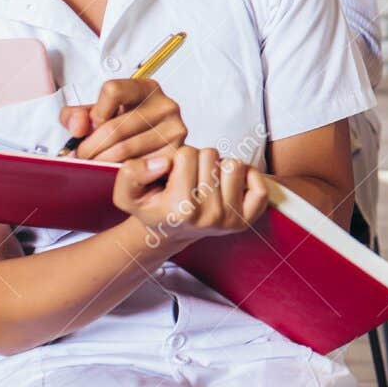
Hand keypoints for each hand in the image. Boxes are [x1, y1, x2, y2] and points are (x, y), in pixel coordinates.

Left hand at [63, 79, 187, 161]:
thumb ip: (78, 115)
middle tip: (83, 157)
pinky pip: (139, 166)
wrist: (154, 150)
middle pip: (115, 127)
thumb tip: (77, 126)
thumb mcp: (99, 115)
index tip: (92, 126)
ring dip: (102, 162)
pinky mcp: (176, 153)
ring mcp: (174, 129)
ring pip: (124, 150)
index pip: (112, 91)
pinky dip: (122, 172)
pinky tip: (117, 171)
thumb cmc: (127, 129)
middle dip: (91, 148)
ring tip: (96, 165)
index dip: (95, 112)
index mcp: (145, 88)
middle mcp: (165, 105)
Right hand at [113, 146, 268, 246]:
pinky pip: (260, 186)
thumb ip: (131, 173)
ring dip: (219, 166)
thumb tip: (164, 163)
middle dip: (198, 160)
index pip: (187, 154)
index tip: (172, 175)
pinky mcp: (246, 220)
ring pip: (234, 165)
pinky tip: (227, 184)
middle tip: (189, 179)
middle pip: (211, 156)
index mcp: (180, 209)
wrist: (169, 231)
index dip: (178, 157)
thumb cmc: (152, 207)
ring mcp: (230, 219)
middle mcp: (208, 217)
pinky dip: (247, 177)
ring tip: (205, 182)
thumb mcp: (127, 193)